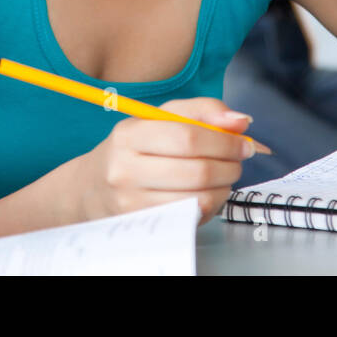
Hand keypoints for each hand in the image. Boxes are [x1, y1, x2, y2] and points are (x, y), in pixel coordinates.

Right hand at [73, 98, 264, 224]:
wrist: (92, 188)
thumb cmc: (134, 149)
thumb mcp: (159, 118)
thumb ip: (202, 111)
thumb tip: (241, 121)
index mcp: (130, 134)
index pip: (188, 137)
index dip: (225, 141)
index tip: (244, 143)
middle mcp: (125, 170)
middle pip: (197, 170)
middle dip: (230, 165)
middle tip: (238, 161)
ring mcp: (132, 203)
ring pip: (199, 198)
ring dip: (224, 187)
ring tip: (223, 177)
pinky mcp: (143, 225)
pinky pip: (191, 217)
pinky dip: (210, 205)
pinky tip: (207, 193)